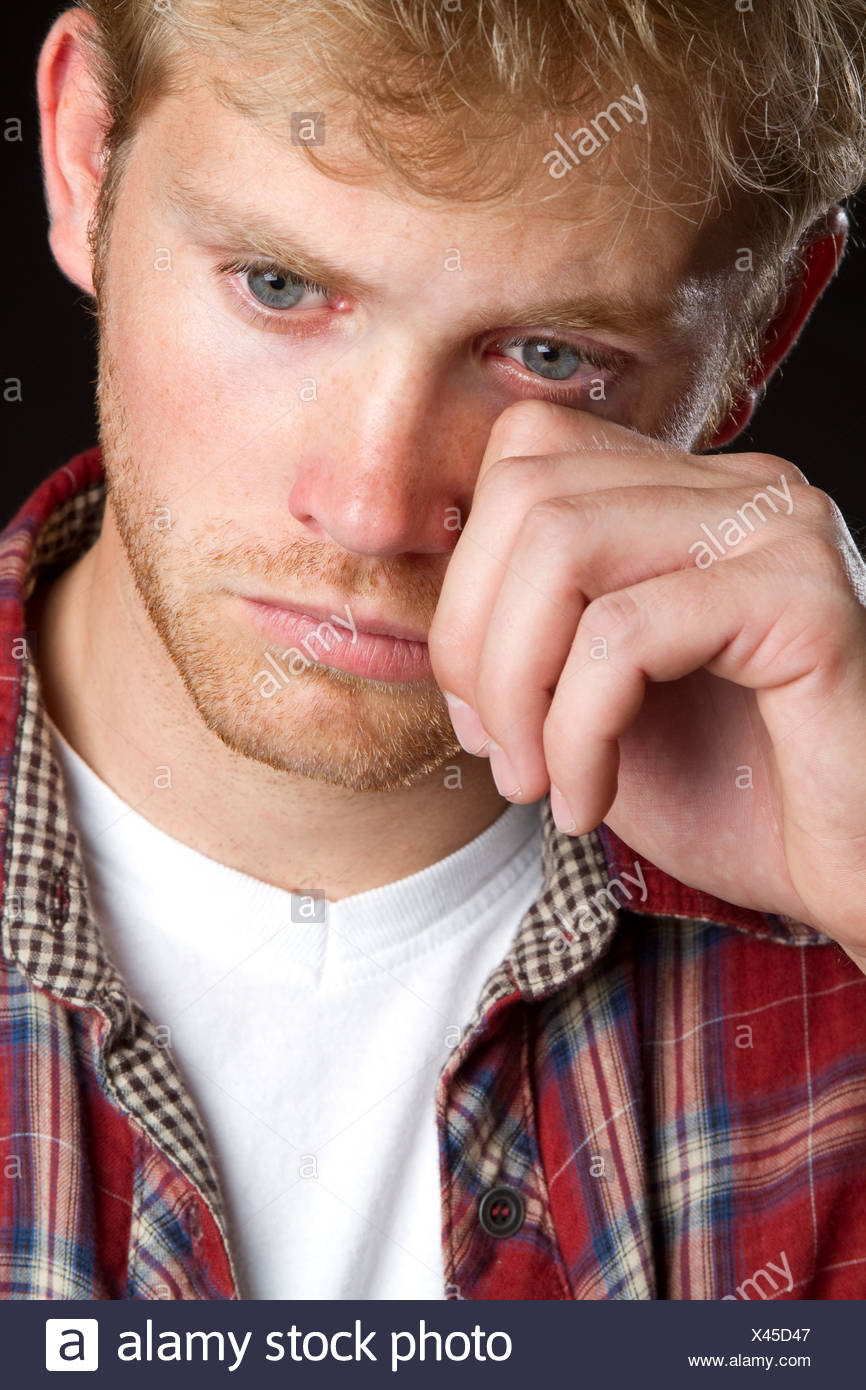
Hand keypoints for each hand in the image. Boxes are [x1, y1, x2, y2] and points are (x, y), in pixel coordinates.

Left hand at [427, 400, 865, 969]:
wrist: (852, 878)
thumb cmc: (730, 798)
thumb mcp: (595, 705)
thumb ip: (529, 636)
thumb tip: (432, 624)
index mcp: (689, 497)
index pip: (528, 453)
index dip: (467, 576)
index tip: (477, 701)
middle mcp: (741, 489)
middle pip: (529, 490)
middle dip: (471, 636)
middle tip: (495, 750)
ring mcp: (780, 533)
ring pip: (564, 545)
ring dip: (515, 686)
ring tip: (536, 782)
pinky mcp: (806, 603)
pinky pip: (625, 636)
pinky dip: (576, 732)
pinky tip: (589, 803)